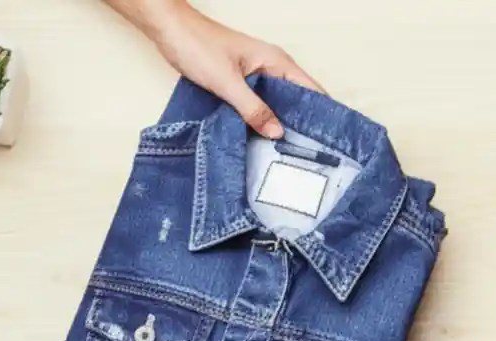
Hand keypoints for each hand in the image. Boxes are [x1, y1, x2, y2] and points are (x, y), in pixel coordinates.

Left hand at [145, 1, 323, 137]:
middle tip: (306, 155)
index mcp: (276, 62)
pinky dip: (261, 119)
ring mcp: (256, 75)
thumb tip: (277, 132)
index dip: (321, 113)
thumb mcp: (227, 82)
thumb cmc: (197, 45)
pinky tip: (259, 137)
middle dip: (301, 124)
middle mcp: (270, 68)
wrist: (169, 29)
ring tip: (286, 152)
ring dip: (279, 123)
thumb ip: (253, 108)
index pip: (310, 89)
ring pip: (276, 104)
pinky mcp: (241, 83)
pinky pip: (258, 104)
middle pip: (296, 100)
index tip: (326, 140)